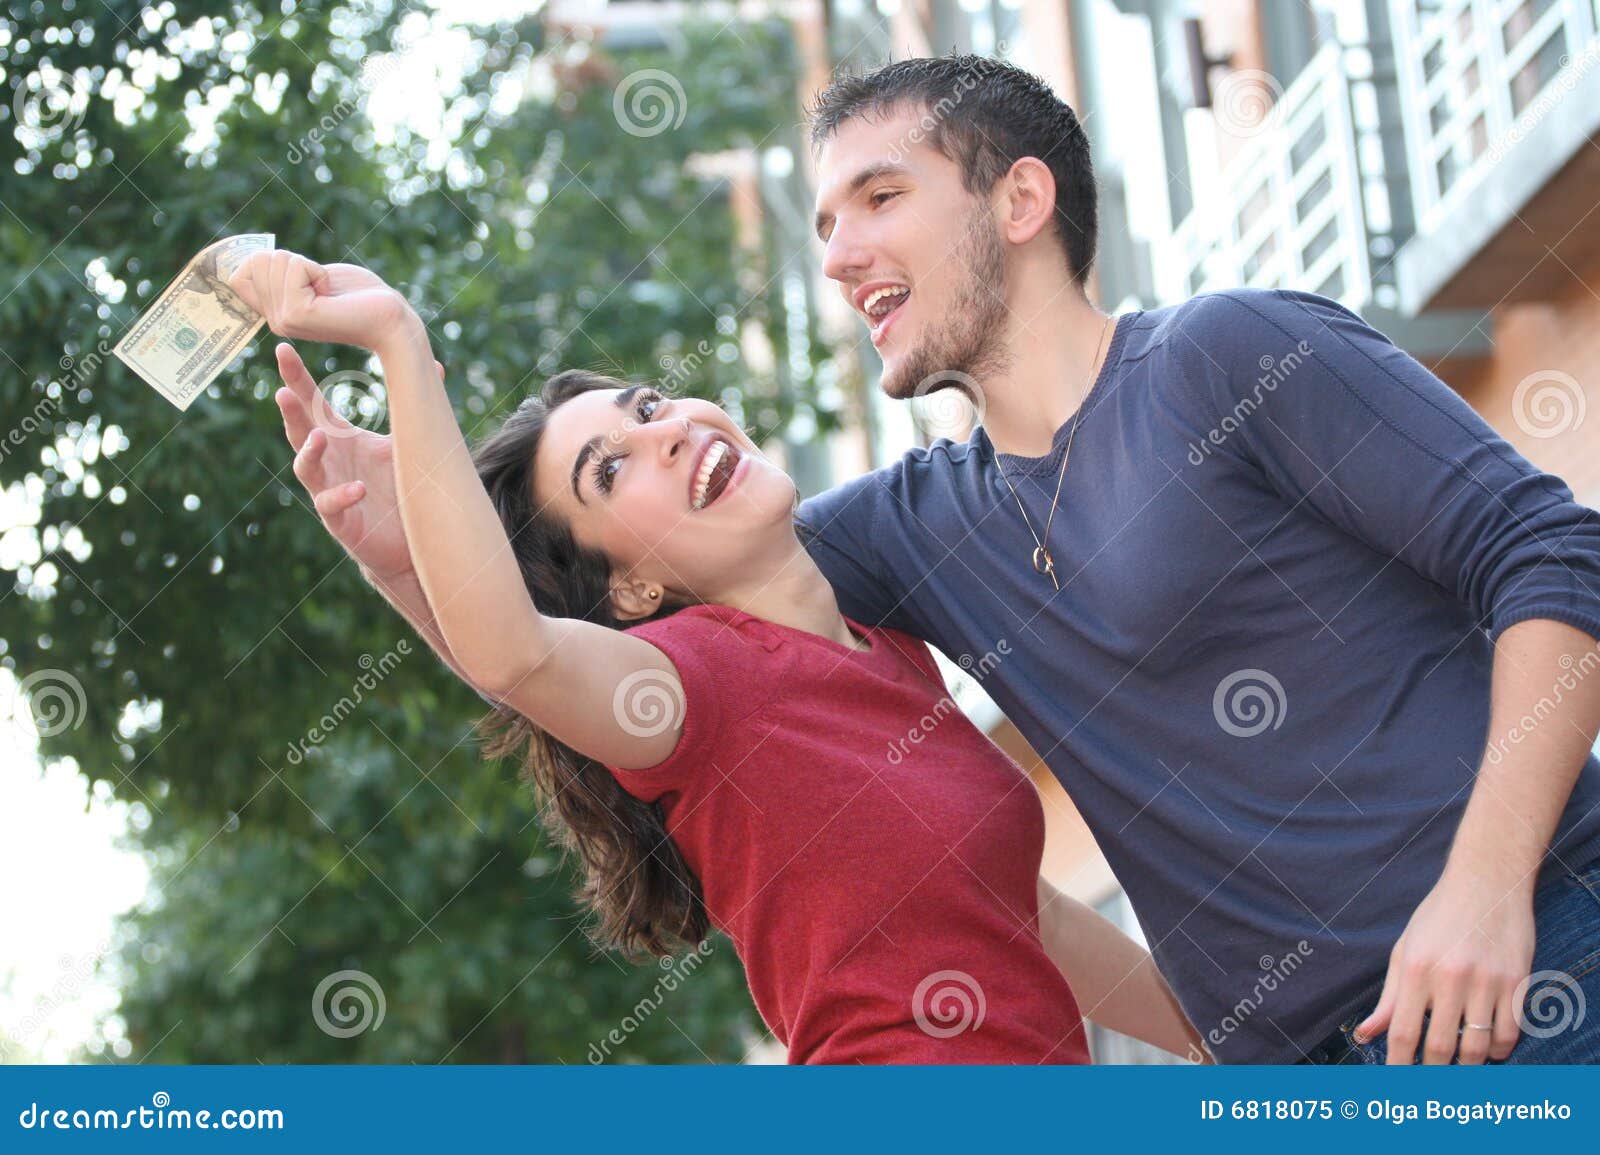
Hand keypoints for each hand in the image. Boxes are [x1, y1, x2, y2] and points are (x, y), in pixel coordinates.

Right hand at [229, 250, 416, 352]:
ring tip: (328, 290)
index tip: (301, 274)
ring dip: (307, 266)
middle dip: (293, 260)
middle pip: (256, 263)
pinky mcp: (297, 315)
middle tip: (322, 285)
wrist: (390, 318)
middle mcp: (275, 322)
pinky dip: (317, 271)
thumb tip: (255, 256)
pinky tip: (332, 293)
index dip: (265, 261)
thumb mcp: (312, 277)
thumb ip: (281, 271)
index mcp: (275, 314)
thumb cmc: (359, 295)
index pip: (237, 276)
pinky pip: (294, 269)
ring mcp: (283, 321)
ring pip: (273, 262)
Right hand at [274, 341, 441, 583]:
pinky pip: (331, 506)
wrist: (408, 538)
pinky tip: (359, 488)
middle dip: (291, 411)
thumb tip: (435, 364)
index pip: (312, 400)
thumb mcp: (407, 440)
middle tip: (283, 391)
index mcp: (340, 436)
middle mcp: (328, 460)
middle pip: (300, 430)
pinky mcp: (339, 521)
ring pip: (306, 468)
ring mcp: (329, 489)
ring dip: (308, 452)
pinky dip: (342, 495)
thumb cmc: (399, 486)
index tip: (283, 348)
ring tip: (318, 436)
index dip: (296, 376)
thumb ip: (414, 405)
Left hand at [1354, 866, 1534, 1063]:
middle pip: (1440, 1048)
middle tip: (1429, 1081)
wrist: (1487, 882)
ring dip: (1465, 1067)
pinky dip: (1497, 1051)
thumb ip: (1388, 997)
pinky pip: (1509, 1034)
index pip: (1404, 1033)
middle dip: (1432, 1073)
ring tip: (1456, 1068)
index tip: (1396, 1085)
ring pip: (1477, 1048)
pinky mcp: (1517, 982)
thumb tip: (1366, 1034)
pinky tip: (1486, 1050)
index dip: (1398, 1067)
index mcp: (1416, 969)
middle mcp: (1450, 978)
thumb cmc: (1439, 916)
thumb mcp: (1404, 950)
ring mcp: (1487, 981)